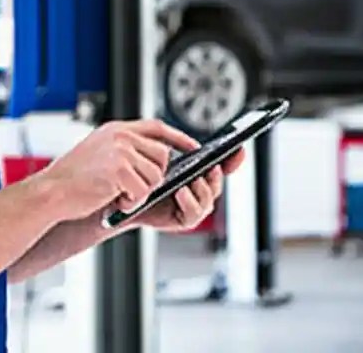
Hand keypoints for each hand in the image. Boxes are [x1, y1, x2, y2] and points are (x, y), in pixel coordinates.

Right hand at [37, 119, 198, 221]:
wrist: (50, 192)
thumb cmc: (72, 179)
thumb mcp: (98, 152)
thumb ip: (124, 149)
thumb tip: (154, 156)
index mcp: (116, 130)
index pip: (157, 127)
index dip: (178, 137)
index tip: (192, 146)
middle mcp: (120, 136)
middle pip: (162, 155)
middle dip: (154, 176)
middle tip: (133, 188)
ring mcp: (120, 151)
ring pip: (155, 175)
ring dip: (141, 191)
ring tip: (120, 195)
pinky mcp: (119, 170)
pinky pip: (143, 190)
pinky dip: (133, 201)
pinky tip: (117, 201)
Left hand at [132, 147, 246, 232]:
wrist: (123, 199)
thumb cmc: (140, 176)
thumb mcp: (158, 155)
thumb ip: (175, 145)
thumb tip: (194, 142)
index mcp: (197, 172)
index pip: (222, 165)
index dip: (234, 158)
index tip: (239, 149)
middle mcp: (198, 190)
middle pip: (217, 183)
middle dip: (217, 175)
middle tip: (211, 167)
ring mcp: (193, 206)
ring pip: (209, 199)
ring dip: (203, 189)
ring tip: (192, 179)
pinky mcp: (184, 220)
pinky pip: (194, 214)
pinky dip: (190, 202)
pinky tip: (180, 192)